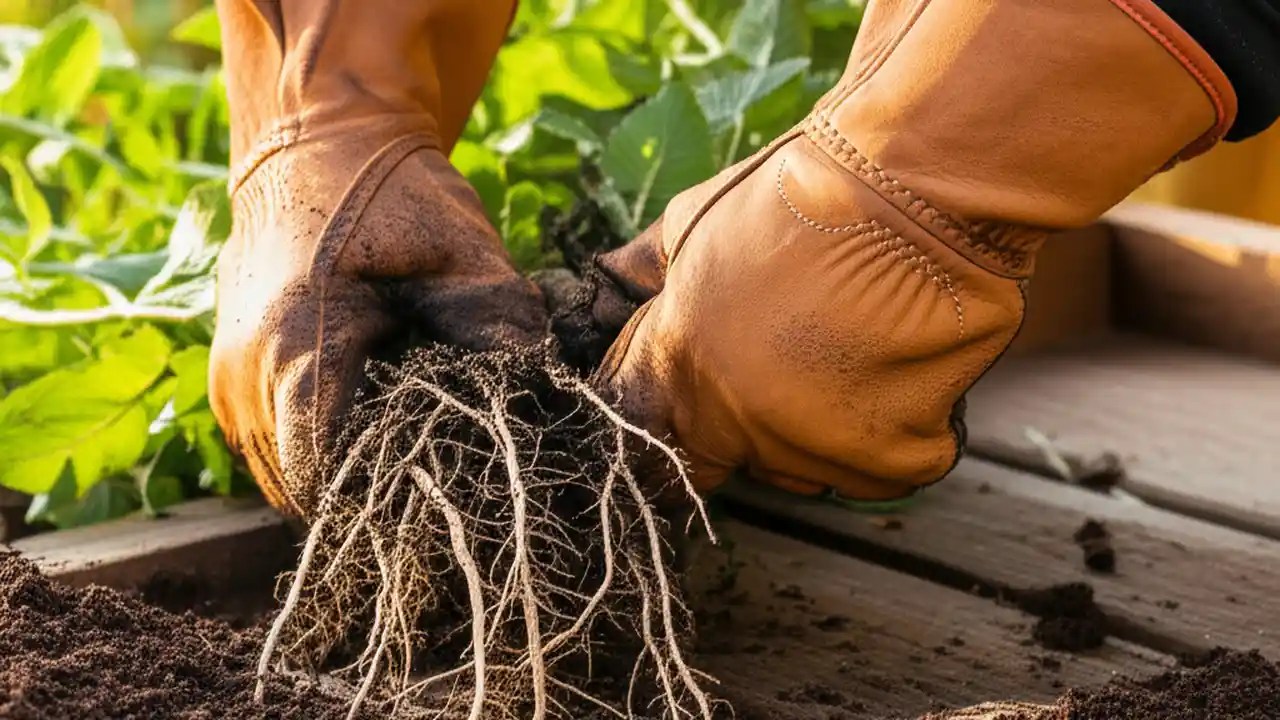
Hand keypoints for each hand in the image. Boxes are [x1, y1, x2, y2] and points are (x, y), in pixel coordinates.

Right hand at [208, 0, 539, 514]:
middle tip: (442, 489)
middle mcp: (243, 376)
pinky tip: (371, 429)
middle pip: (304, 494)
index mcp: (297, 347)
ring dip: (342, 481)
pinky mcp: (227, 378)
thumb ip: (506, 341)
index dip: (394, 504)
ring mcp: (225, 381)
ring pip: (282, 481)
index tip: (452, 502)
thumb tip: (545, 424)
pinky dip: (317, 455)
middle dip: (373, 499)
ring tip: (409, 460)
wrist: (316, 139)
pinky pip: (270, 451)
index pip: (331, 479)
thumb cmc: (398, 194)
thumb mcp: (469, 258)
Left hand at [589, 137, 1021, 499]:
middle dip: (745, 417)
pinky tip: (902, 367)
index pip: (642, 432)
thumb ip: (647, 268)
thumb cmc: (804, 194)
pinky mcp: (886, 464)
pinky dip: (895, 432)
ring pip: (803, 465)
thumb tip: (605, 278)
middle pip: (726, 454)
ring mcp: (810, 449)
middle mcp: (735, 420)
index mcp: (678, 364)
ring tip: (852, 348)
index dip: (664, 418)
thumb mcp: (696, 217)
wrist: (917, 193)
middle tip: (789, 355)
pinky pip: (879, 469)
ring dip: (818, 427)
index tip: (692, 400)